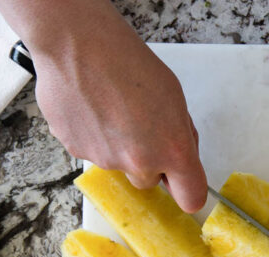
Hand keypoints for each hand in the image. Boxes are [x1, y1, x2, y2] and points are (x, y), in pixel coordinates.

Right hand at [27, 8, 205, 211]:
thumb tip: (182, 156)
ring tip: (112, 108)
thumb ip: (180, 135)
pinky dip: (93, 136)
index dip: (188, 191)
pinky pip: (92, 152)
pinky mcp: (77, 152)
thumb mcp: (175, 98)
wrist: (78, 45)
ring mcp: (106, 160)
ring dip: (119, 146)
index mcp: (172, 150)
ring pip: (119, 165)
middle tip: (141, 126)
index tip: (184, 184)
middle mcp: (139, 163)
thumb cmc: (129, 63)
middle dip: (148, 161)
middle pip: (149, 181)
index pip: (191, 198)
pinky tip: (92, 108)